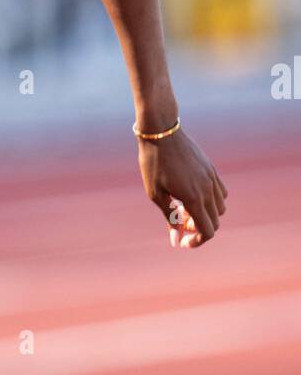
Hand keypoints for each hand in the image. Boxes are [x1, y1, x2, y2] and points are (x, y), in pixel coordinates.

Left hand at [137, 128, 227, 247]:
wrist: (161, 132)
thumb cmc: (153, 163)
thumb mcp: (155, 194)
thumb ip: (169, 218)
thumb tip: (176, 240)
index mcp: (194, 198)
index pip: (207, 230)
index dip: (197, 241)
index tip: (183, 241)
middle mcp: (207, 189)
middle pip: (215, 221)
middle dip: (199, 228)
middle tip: (179, 222)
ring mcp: (212, 178)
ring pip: (220, 208)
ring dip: (206, 214)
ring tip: (185, 208)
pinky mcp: (211, 169)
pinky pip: (221, 192)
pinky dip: (211, 201)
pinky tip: (193, 195)